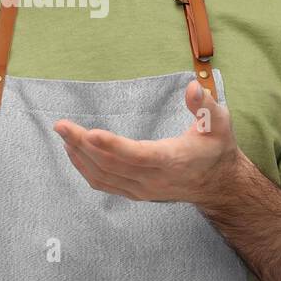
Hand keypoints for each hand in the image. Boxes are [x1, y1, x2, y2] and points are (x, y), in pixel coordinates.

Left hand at [53, 79, 244, 207]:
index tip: (91, 133)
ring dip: (79, 156)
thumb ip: (206, 105)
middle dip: (82, 144)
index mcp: (172, 161)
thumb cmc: (216, 148)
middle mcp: (153, 180)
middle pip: (111, 165)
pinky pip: (103, 184)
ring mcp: (141, 190)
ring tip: (63, 134)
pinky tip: (73, 151)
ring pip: (102, 176)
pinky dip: (85, 169)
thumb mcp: (219, 122)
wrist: (218, 185)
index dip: (113, 146)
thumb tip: (192, 87)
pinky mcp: (134, 193)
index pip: (138, 155)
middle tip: (61, 125)